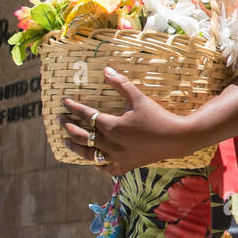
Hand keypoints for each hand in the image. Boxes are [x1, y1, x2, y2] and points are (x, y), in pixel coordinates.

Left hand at [59, 68, 192, 174]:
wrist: (177, 138)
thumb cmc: (158, 116)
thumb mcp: (139, 98)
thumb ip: (121, 84)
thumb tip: (105, 69)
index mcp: (112, 126)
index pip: (86, 115)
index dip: (73, 107)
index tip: (64, 102)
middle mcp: (111, 143)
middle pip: (81, 136)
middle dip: (68, 127)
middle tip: (60, 120)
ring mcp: (117, 157)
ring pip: (88, 154)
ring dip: (75, 147)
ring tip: (66, 142)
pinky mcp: (126, 165)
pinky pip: (106, 168)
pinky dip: (97, 165)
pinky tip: (93, 161)